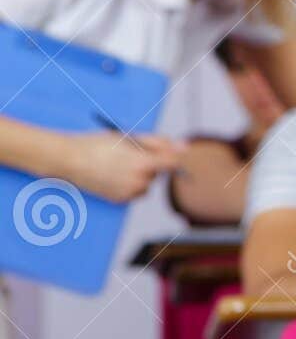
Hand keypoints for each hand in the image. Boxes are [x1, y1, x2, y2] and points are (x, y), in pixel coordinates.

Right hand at [64, 130, 185, 203]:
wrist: (68, 160)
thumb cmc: (99, 144)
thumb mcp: (130, 137)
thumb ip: (159, 143)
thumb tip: (184, 147)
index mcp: (144, 164)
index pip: (173, 163)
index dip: (173, 156)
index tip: (169, 153)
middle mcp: (139, 182)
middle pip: (158, 172)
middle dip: (150, 162)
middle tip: (128, 153)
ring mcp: (129, 193)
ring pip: (148, 183)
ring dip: (141, 174)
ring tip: (117, 164)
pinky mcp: (120, 200)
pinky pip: (135, 192)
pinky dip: (130, 184)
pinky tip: (112, 175)